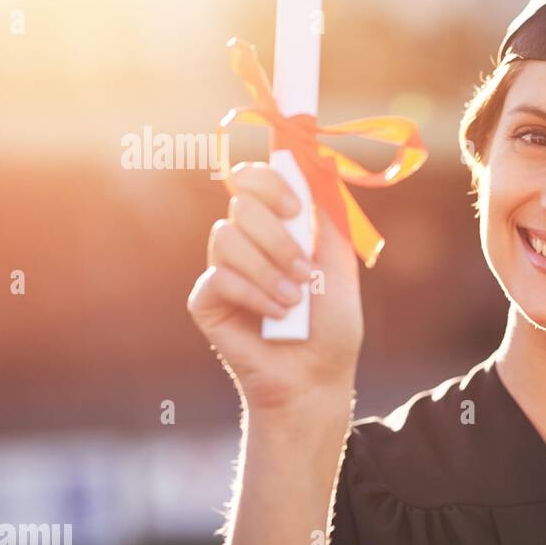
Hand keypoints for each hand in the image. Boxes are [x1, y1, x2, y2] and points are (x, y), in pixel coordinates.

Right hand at [187, 162, 362, 408]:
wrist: (316, 377)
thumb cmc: (331, 325)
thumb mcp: (339, 265)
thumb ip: (327, 219)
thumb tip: (318, 168)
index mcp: (276, 228)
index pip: (253, 180)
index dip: (268, 182)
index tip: (296, 209)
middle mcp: (245, 242)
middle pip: (241, 202)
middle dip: (279, 237)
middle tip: (305, 270)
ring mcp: (222, 269)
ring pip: (227, 237)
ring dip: (269, 269)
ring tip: (294, 301)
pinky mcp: (206, 300)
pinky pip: (219, 277)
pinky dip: (254, 294)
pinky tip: (276, 315)